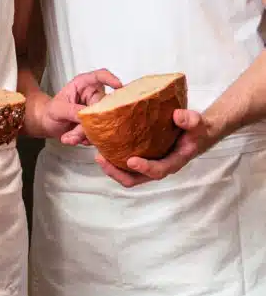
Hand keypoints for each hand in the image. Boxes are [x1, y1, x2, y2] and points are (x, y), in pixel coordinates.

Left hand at [42, 69, 122, 142]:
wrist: (48, 124)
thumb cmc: (51, 111)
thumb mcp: (57, 110)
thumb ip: (71, 111)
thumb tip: (86, 117)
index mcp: (83, 85)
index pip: (99, 76)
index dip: (110, 79)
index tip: (118, 86)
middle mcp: (93, 96)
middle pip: (102, 107)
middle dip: (88, 124)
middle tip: (73, 134)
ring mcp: (97, 110)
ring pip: (101, 123)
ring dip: (85, 134)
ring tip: (69, 137)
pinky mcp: (98, 124)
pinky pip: (99, 132)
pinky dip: (87, 139)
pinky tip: (75, 139)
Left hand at [94, 109, 209, 187]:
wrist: (195, 133)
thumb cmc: (195, 130)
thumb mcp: (197, 123)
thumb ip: (190, 120)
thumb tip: (177, 115)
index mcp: (173, 162)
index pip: (158, 171)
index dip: (145, 168)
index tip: (131, 161)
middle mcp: (159, 167)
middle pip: (135, 179)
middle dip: (117, 172)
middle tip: (101, 158)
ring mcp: (149, 164)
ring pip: (127, 174)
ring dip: (111, 168)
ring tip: (98, 155)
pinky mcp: (142, 158)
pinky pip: (125, 164)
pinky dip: (113, 159)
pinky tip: (103, 147)